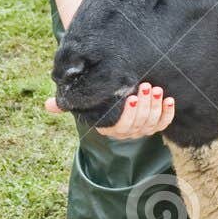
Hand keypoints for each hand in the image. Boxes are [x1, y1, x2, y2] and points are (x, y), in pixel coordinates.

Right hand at [46, 82, 174, 138]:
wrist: (115, 96)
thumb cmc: (98, 98)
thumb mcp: (84, 100)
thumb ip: (67, 103)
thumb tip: (48, 105)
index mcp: (109, 128)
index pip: (120, 126)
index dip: (128, 114)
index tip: (130, 97)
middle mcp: (126, 132)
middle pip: (138, 125)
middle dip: (144, 106)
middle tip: (146, 86)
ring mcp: (142, 129)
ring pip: (151, 123)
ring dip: (156, 106)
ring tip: (156, 88)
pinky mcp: (155, 123)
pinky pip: (164, 123)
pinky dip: (168, 112)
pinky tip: (169, 99)